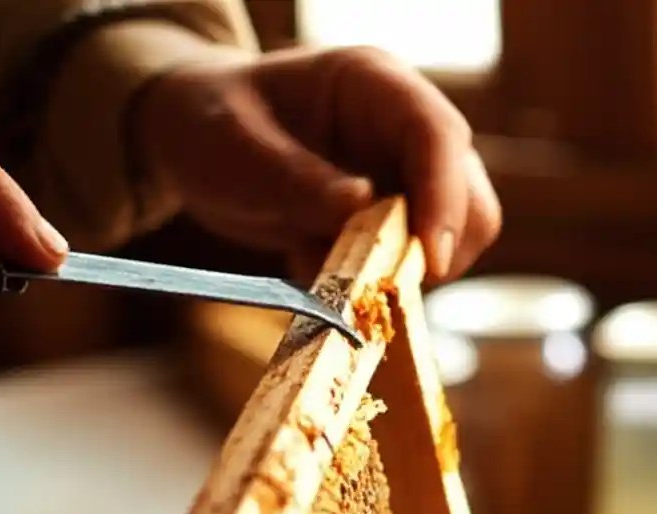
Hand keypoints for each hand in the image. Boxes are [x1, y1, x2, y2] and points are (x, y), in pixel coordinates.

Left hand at [132, 45, 500, 281]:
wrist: (188, 140)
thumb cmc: (207, 121)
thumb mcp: (235, 145)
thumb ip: (295, 176)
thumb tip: (362, 207)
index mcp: (373, 85)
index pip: (438, 135)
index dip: (445, 197)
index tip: (430, 258)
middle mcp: (400, 129)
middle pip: (468, 195)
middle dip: (436, 247)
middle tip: (379, 285)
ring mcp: (398, 176)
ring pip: (447, 239)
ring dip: (399, 272)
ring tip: (320, 261)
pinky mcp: (384, 220)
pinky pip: (401, 265)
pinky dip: (366, 283)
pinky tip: (307, 260)